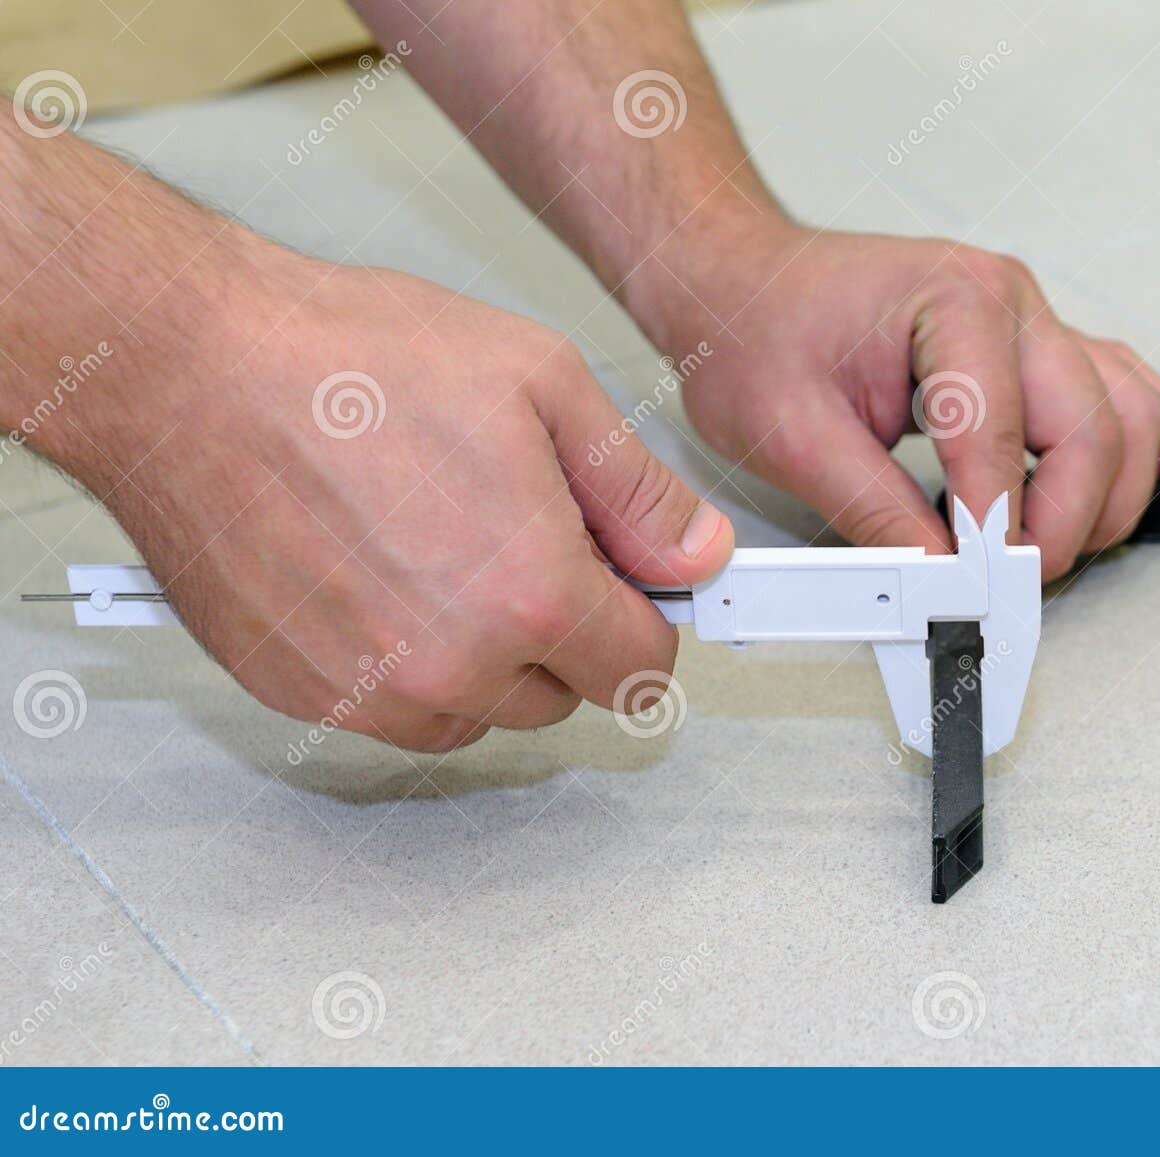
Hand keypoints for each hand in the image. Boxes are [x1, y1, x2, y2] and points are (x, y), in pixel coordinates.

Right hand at [60, 245, 732, 751]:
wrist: (185, 369)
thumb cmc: (347, 361)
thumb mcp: (541, 383)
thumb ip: (635, 490)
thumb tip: (696, 551)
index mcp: (532, 593)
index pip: (640, 665)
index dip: (643, 616)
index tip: (626, 584)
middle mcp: (452, 663)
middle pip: (560, 695)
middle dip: (560, 629)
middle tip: (515, 535)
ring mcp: (369, 690)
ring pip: (477, 712)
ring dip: (482, 655)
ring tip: (436, 544)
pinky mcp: (301, 693)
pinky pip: (394, 711)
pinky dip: (405, 663)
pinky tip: (377, 572)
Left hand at [638, 226, 1159, 580]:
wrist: (743, 276)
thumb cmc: (759, 326)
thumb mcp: (787, 432)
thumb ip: (870, 509)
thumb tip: (935, 578)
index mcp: (953, 302)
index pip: (1000, 435)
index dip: (995, 525)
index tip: (976, 586)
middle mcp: (1011, 302)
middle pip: (1092, 428)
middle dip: (1063, 522)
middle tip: (1013, 584)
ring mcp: (1033, 323)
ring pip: (1126, 413)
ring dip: (1114, 496)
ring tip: (1066, 554)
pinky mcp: (1035, 348)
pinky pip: (1125, 387)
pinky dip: (1158, 438)